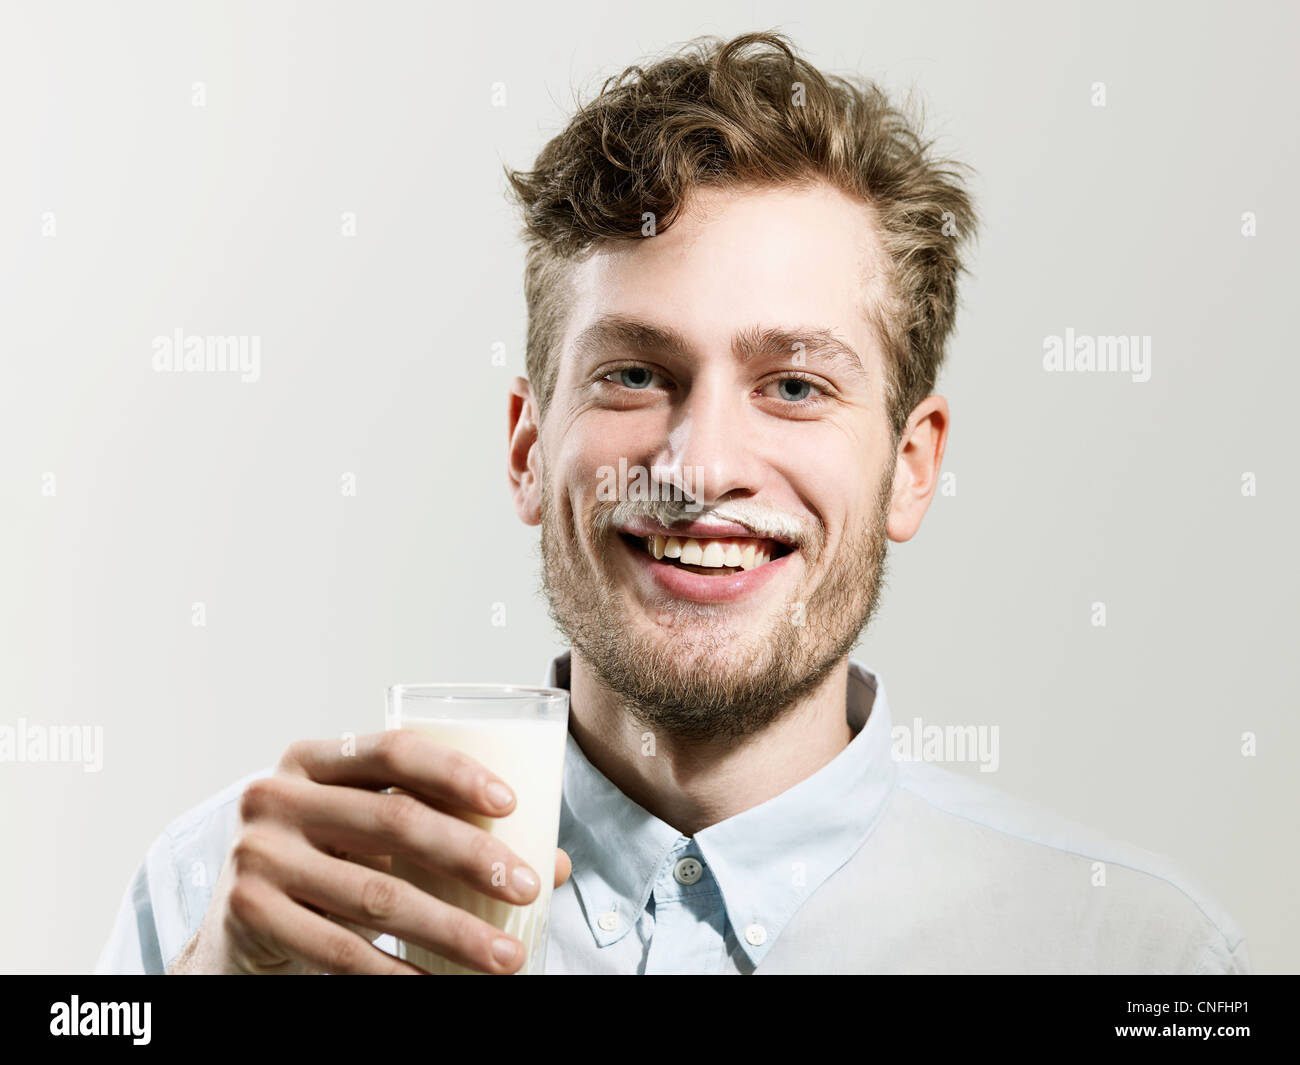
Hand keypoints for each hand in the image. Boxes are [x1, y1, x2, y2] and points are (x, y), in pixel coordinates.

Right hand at [168, 730, 571, 973]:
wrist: (235, 924)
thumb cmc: (325, 862)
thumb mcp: (370, 833)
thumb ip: (443, 831)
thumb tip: (556, 862)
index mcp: (312, 758)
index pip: (394, 751)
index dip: (455, 772)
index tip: (512, 803)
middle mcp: (276, 796)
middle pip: (393, 822)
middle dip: (472, 858)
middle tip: (526, 888)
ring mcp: (258, 856)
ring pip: (376, 896)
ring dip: (452, 931)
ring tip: (505, 956)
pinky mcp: (250, 913)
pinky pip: (341, 951)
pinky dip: (400, 974)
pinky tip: (443, 987)